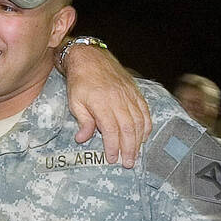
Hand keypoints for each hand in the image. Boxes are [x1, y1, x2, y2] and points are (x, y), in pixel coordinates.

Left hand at [63, 45, 149, 167]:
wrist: (91, 57)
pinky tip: (143, 137)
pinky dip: (146, 126)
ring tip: (135, 154)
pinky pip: (145, 111)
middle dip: (129, 149)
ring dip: (138, 141)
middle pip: (128, 128)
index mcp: (102, 103)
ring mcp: (129, 95)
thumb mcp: (75, 102)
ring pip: (139, 121)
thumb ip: (83, 121)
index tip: (112, 159)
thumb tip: (82, 139)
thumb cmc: (80, 81)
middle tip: (128, 163)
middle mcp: (118, 99)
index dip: (113, 146)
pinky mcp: (135, 92)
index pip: (110, 130)